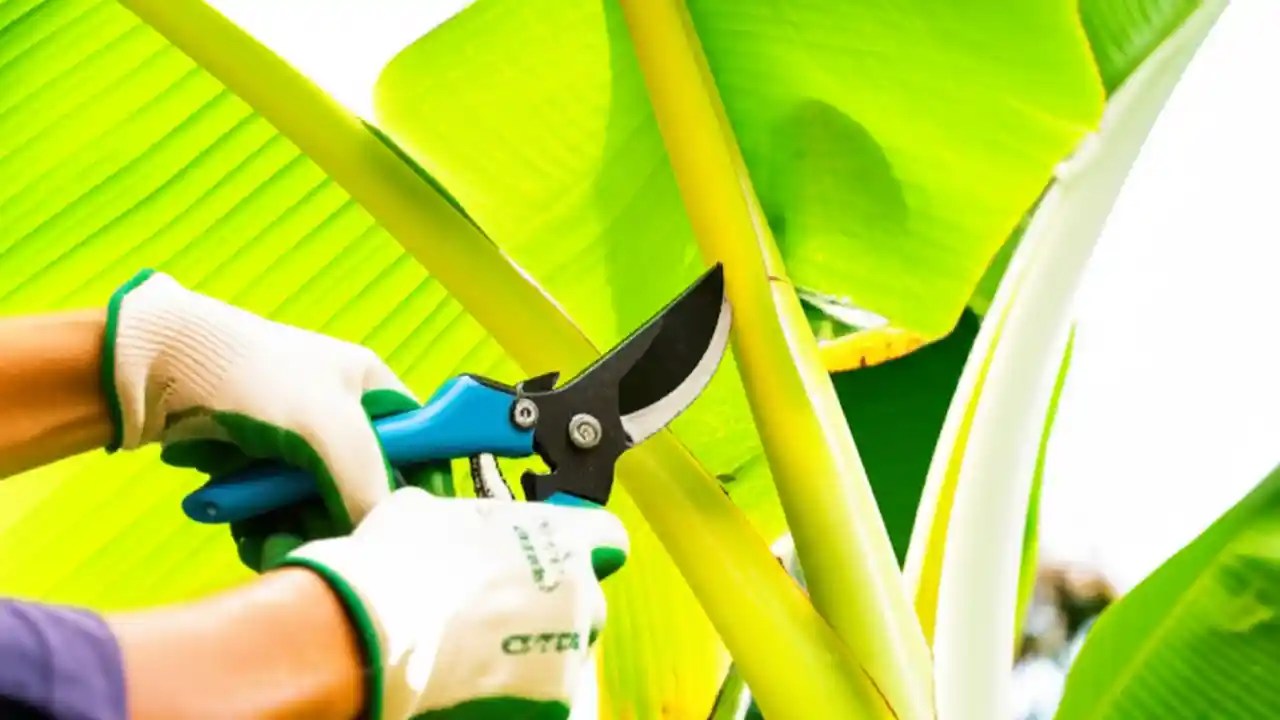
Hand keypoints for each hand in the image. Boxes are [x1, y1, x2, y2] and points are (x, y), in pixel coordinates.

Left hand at [103, 269, 418, 565]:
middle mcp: (337, 415)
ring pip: (314, 507)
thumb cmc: (253, 376)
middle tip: (318, 543)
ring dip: (292, 530)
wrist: (153, 368)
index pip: (420, 441)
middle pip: (362, 488)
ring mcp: (292, 441)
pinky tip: (244, 532)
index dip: (420, 484)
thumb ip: (369, 487)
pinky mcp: (252, 464)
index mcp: (369, 387)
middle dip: (336, 521)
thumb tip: (382, 541)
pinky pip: (273, 511)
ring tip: (265, 539)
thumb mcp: (330, 430)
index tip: (409, 528)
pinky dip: (260, 527)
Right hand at [280, 486, 629, 719]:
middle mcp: (579, 593)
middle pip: (586, 603)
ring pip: (564, 653)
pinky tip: (471, 688)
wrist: (377, 633)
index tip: (560, 558)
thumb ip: (459, 519)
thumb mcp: (423, 512)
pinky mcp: (551, 704)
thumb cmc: (399, 560)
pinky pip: (543, 698)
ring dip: (533, 653)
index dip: (586, 548)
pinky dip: (515, 695)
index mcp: (559, 537)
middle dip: (554, 609)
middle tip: (499, 615)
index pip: (608, 538)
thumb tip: (443, 524)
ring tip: (476, 658)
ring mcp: (568, 653)